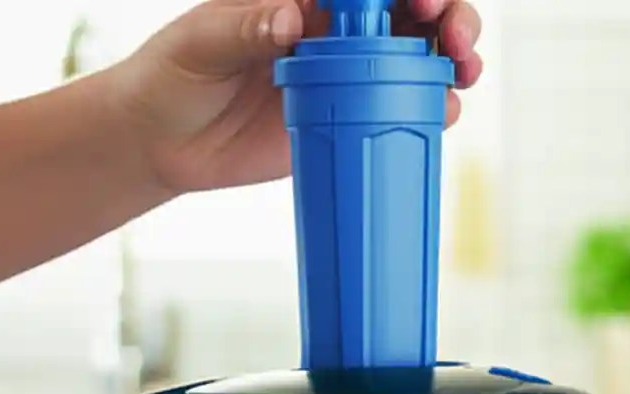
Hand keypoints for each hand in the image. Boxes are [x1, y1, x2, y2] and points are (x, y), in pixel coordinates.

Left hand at [112, 0, 482, 193]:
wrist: (164, 143)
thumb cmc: (173, 76)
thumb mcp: (199, 43)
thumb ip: (245, 27)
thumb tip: (292, 18)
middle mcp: (335, 26)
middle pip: (407, 8)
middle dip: (445, 11)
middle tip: (451, 32)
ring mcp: (350, 71)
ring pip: (420, 51)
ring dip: (453, 53)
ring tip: (464, 67)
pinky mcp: (352, 115)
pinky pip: (406, 105)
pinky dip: (436, 104)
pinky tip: (446, 109)